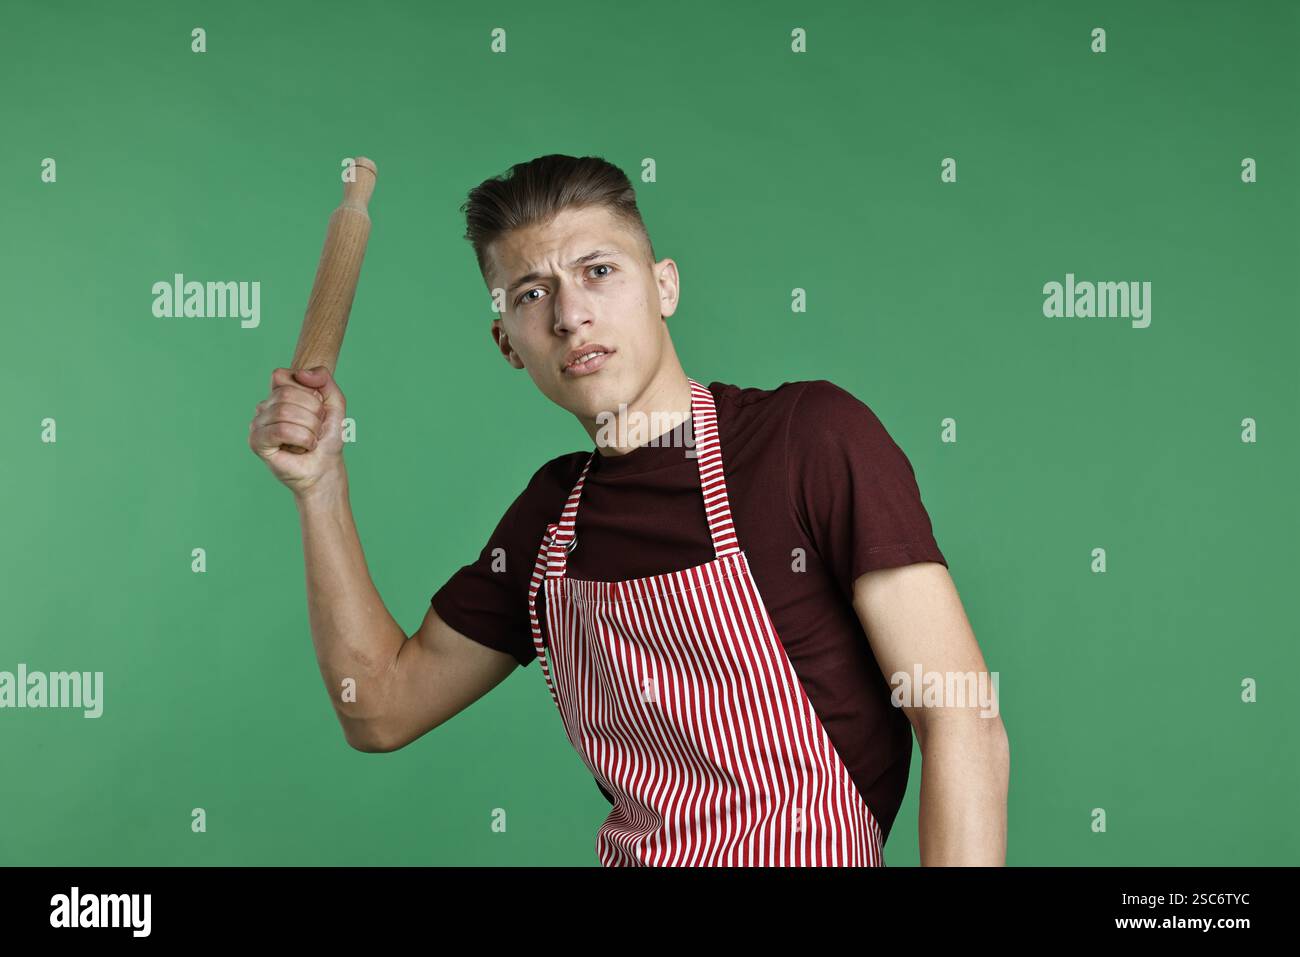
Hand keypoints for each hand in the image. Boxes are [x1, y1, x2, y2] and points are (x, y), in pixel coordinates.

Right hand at [248, 366, 346, 495]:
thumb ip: (323, 379)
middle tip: (316, 429)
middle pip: (287, 393)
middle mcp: (264, 406)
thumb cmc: (327, 437)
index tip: (317, 410)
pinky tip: (304, 448)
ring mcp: (257, 424)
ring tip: (310, 440)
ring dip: (309, 428)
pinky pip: (280, 430)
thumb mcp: (334, 402)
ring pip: (284, 411)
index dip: (309, 394)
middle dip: (313, 413)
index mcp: (278, 394)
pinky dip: (302, 438)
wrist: (326, 468)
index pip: (283, 376)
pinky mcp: (256, 442)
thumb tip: (302, 374)